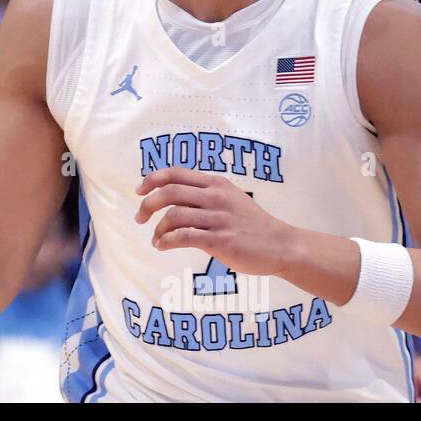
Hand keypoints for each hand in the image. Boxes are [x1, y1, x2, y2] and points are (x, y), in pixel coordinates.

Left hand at [135, 168, 295, 276]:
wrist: (281, 245)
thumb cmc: (251, 223)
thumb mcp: (230, 197)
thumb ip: (204, 193)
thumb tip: (171, 195)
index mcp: (216, 183)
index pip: (176, 173)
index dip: (152, 179)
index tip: (139, 190)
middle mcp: (216, 197)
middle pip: (170, 192)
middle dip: (147, 204)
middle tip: (139, 217)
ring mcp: (219, 218)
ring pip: (174, 216)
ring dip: (157, 228)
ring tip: (156, 239)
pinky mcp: (221, 240)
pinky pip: (184, 237)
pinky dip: (166, 241)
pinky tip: (162, 246)